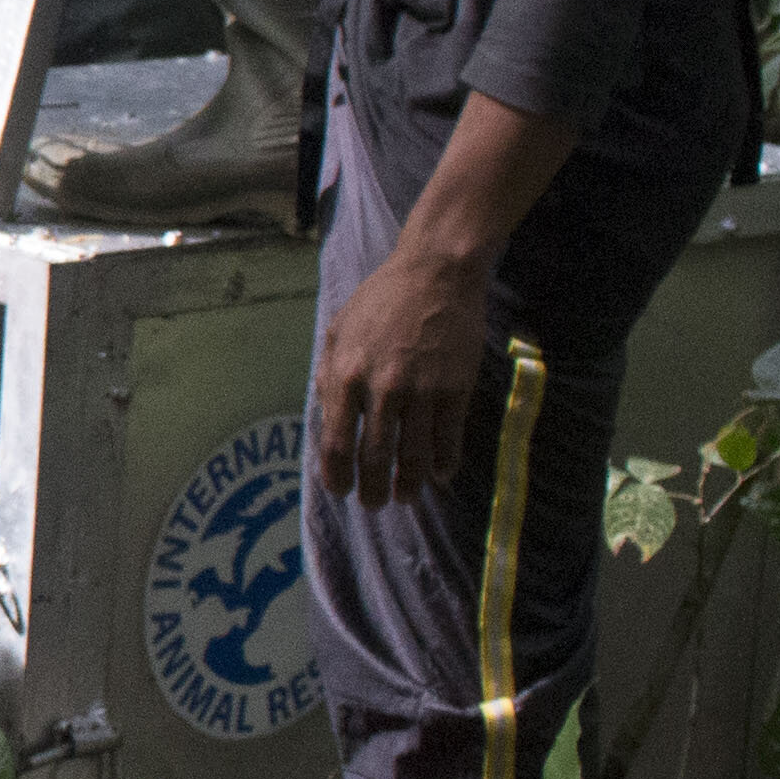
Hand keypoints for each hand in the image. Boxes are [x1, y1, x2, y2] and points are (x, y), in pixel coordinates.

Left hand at [312, 239, 495, 506]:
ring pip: (414, 457)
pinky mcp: (455, 389)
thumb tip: (324, 420)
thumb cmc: (381, 300)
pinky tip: (441, 475)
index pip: (336, 442)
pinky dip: (444, 464)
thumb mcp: (337, 330)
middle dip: (372, 490)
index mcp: (345, 374)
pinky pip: (449, 439)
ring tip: (405, 497)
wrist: (435, 273)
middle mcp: (381, 388)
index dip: (337, 476)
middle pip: (374, 458)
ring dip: (409, 486)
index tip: (341, 491)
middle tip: (373, 504)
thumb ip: (329, 375)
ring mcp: (421, 390)